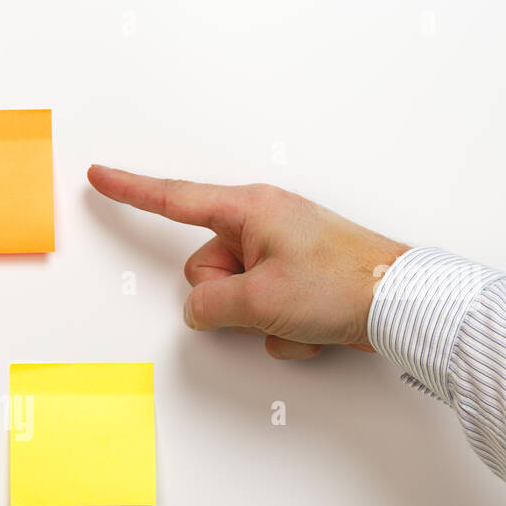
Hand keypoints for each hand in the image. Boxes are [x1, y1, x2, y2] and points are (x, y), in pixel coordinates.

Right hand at [87, 165, 409, 359]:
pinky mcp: (298, 280)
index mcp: (250, 210)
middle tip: (266, 306)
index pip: (173, 199)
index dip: (131, 190)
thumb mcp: (258, 301)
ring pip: (232, 296)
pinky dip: (281, 329)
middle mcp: (263, 224)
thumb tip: (200, 310)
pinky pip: (263, 313)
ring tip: (296, 318)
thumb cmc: (343, 286)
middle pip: (203, 267)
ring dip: (257, 319)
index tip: (100, 176)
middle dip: (225, 298)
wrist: (405, 305)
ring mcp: (282, 253)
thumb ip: (209, 306)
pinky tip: (311, 328)